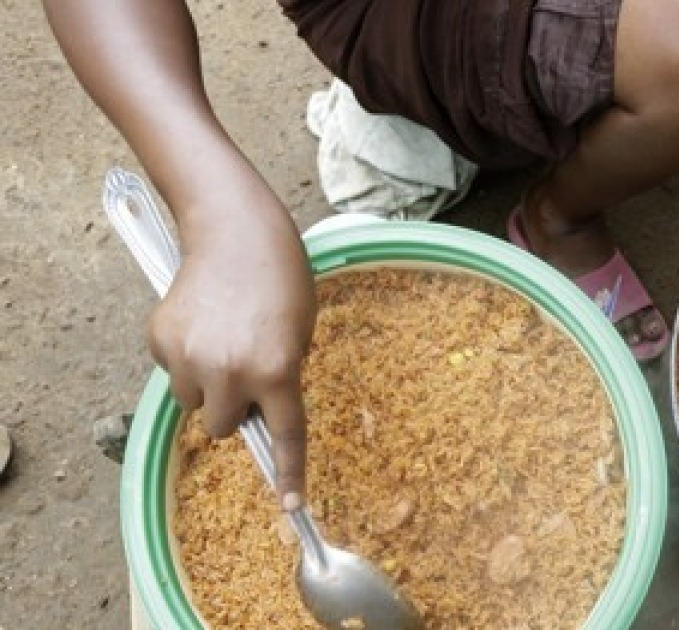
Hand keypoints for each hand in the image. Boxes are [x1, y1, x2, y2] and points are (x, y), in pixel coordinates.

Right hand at [149, 189, 314, 510]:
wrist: (235, 228)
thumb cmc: (281, 275)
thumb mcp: (301, 330)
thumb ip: (284, 373)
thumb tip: (262, 408)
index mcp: (276, 369)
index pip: (285, 434)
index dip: (289, 473)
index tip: (293, 506)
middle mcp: (230, 371)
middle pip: (224, 427)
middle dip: (233, 408)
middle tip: (245, 370)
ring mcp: (190, 357)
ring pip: (194, 403)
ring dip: (206, 384)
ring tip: (221, 338)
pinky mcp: (160, 339)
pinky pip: (172, 370)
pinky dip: (184, 357)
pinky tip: (200, 321)